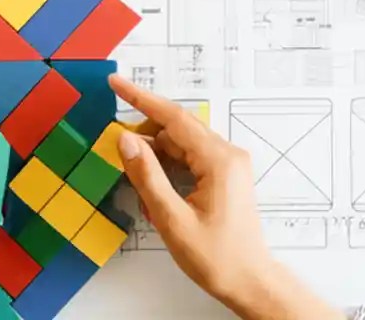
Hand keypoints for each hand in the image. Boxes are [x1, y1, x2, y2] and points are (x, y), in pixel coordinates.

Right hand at [110, 76, 343, 319]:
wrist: (249, 281)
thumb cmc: (215, 257)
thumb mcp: (172, 219)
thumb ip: (147, 176)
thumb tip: (126, 140)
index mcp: (219, 160)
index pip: (174, 118)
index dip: (141, 98)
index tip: (117, 83)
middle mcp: (227, 154)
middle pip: (177, 128)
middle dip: (144, 131)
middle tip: (115, 143)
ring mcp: (228, 164)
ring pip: (182, 143)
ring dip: (155, 153)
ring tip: (135, 177)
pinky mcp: (225, 175)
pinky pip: (191, 157)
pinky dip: (168, 165)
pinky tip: (153, 185)